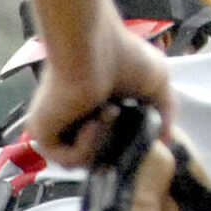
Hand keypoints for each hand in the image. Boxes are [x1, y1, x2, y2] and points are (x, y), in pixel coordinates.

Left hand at [25, 16, 175, 166]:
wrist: (90, 48)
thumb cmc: (122, 56)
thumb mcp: (157, 84)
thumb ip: (166, 112)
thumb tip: (167, 140)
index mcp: (95, 111)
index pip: (106, 146)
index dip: (123, 148)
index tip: (136, 137)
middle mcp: (73, 122)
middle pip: (94, 159)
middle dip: (114, 145)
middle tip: (118, 118)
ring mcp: (56, 129)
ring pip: (81, 163)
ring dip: (101, 144)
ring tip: (105, 114)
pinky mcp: (42, 133)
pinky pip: (66, 160)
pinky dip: (85, 146)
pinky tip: (92, 122)